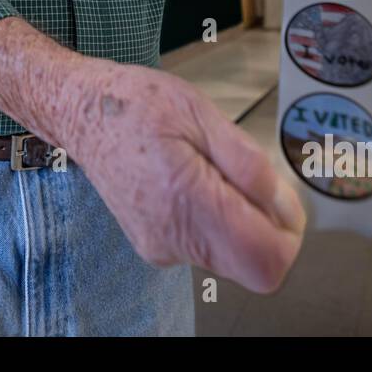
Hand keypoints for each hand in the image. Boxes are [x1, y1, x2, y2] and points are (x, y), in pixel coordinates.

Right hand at [60, 59, 305, 292]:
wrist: (83, 114)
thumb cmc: (138, 104)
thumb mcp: (201, 112)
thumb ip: (247, 163)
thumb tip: (282, 205)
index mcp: (185, 198)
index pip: (265, 259)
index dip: (288, 233)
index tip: (281, 198)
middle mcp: (172, 236)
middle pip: (254, 266)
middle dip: (268, 227)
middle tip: (247, 177)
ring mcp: (162, 248)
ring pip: (233, 259)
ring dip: (242, 223)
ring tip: (213, 172)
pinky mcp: (156, 248)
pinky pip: (208, 249)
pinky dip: (218, 223)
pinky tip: (195, 183)